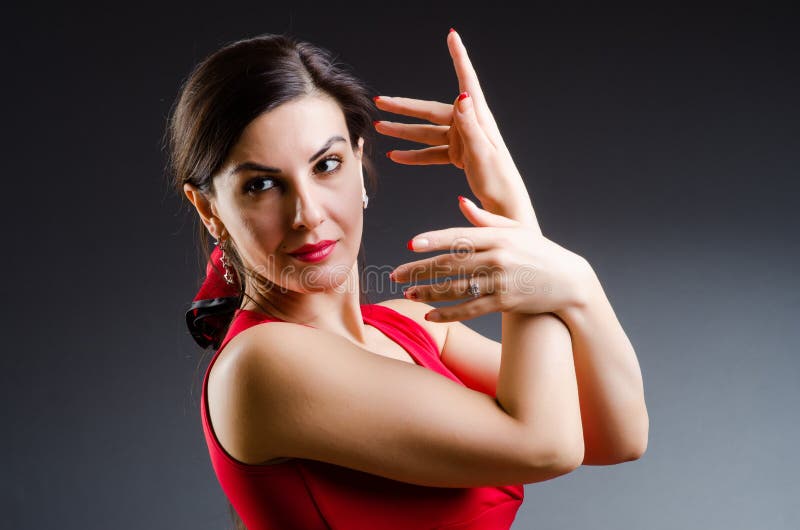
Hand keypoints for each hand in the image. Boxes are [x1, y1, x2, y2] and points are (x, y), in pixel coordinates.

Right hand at [374, 29, 539, 230]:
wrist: (506, 204)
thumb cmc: (499, 179)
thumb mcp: (483, 152)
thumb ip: (470, 124)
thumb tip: (462, 95)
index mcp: (478, 118)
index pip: (467, 81)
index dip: (458, 57)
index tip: (452, 36)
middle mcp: (468, 125)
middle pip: (430, 111)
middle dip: (404, 106)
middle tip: (381, 100)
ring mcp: (461, 140)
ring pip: (426, 132)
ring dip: (403, 132)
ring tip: (380, 128)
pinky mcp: (458, 155)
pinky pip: (432, 152)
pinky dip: (415, 154)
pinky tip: (397, 156)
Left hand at [389, 196, 591, 321]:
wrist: (569, 281)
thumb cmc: (539, 251)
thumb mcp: (516, 229)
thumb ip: (485, 219)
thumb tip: (459, 202)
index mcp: (498, 236)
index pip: (459, 236)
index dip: (433, 240)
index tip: (411, 244)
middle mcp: (498, 258)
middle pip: (451, 264)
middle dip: (420, 270)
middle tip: (396, 274)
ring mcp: (501, 282)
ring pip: (457, 288)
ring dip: (429, 292)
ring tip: (409, 293)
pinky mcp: (505, 304)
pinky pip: (470, 310)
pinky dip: (449, 314)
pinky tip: (430, 315)